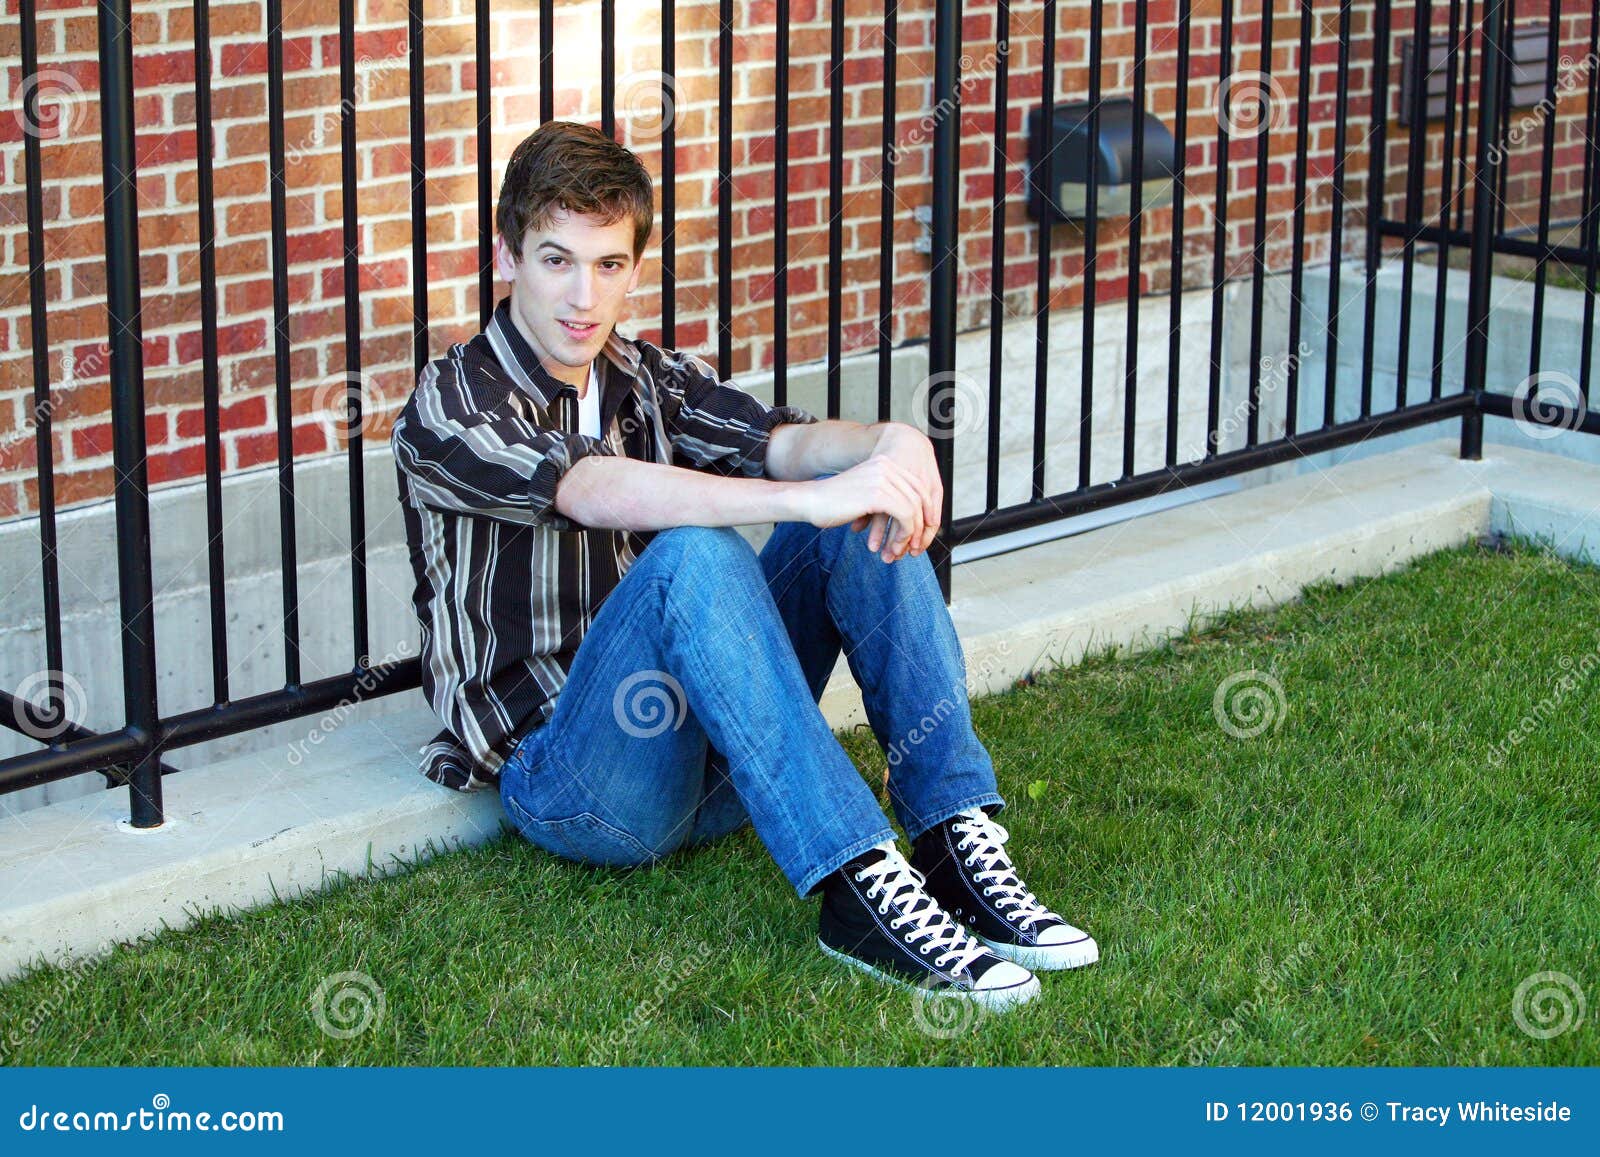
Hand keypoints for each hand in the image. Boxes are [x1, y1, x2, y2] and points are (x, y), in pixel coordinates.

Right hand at [797, 426, 942, 562]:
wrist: (810, 502)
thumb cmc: (833, 504)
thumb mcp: (866, 494)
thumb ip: (888, 496)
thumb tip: (914, 517)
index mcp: (885, 462)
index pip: (919, 486)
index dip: (925, 511)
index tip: (920, 533)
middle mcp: (887, 466)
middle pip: (920, 497)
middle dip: (921, 526)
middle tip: (914, 547)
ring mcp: (883, 478)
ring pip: (914, 509)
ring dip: (911, 535)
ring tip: (899, 551)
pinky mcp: (878, 494)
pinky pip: (905, 516)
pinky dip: (904, 535)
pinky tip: (893, 546)